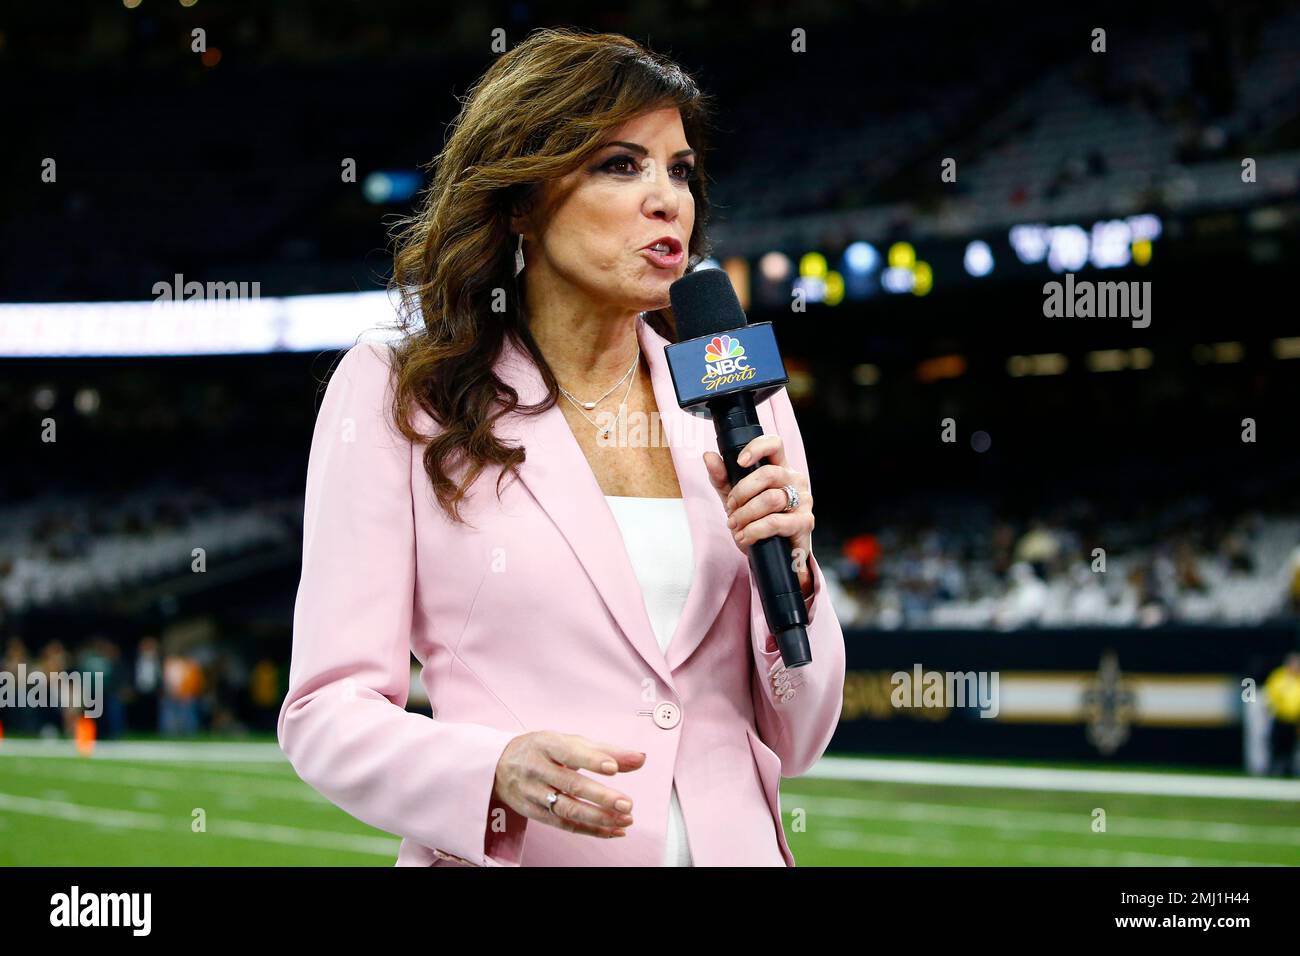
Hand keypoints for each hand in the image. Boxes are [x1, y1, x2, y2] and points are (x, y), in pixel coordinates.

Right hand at [493, 731, 643, 837]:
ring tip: (625, 819)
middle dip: (600, 796)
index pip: (570, 752)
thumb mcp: (569, 742)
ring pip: (567, 809)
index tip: (613, 767)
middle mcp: (538, 769)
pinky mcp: (534, 813)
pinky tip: (614, 830)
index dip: (592, 760)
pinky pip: (564, 825)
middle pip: (570, 785)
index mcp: (547, 745)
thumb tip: (640, 759)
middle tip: (626, 803)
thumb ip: (606, 751)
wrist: (499, 765)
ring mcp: (534, 793)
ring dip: (599, 817)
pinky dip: (591, 830)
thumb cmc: (543, 750)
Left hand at [703, 435, 814, 597]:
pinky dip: (754, 530)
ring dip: (745, 514)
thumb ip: (722, 477)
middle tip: (730, 508)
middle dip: (742, 492)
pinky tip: (745, 537)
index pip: (775, 444)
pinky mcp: (804, 522)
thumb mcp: (734, 498)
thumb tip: (709, 456)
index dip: (757, 448)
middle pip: (768, 473)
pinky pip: (775, 522)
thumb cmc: (758, 521)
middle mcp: (794, 481)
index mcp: (780, 468)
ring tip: (735, 525)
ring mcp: (803, 501)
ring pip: (770, 499)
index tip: (739, 461)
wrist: (774, 555)